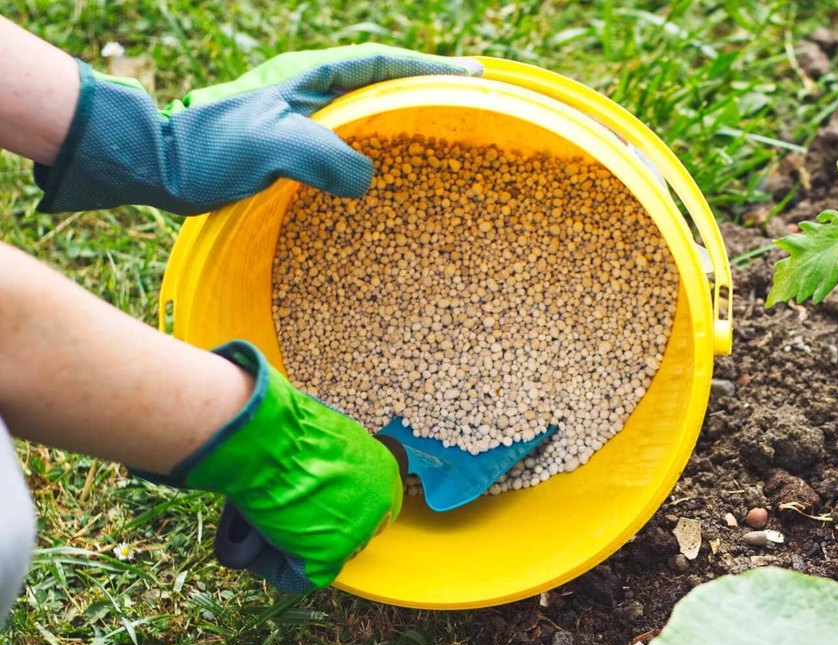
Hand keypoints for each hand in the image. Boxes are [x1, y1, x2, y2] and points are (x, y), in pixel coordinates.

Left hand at [33, 44, 480, 214]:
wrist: (156, 167)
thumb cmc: (208, 150)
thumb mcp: (272, 147)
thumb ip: (326, 156)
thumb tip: (368, 178)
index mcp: (310, 77)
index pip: (383, 63)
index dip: (429, 67)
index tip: (471, 73)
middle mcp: (307, 90)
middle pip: (379, 82)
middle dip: (423, 89)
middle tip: (465, 103)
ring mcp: (297, 117)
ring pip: (363, 113)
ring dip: (400, 121)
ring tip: (437, 140)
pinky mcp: (287, 148)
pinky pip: (345, 143)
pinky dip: (375, 151)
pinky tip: (386, 174)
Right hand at [144, 341, 402, 591]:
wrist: (268, 439)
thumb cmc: (286, 431)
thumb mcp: (326, 442)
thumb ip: (332, 466)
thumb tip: (319, 479)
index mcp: (384, 471)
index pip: (369, 504)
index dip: (339, 509)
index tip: (313, 508)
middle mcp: (382, 502)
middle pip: (352, 531)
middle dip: (322, 530)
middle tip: (288, 521)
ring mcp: (359, 531)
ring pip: (328, 554)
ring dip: (298, 547)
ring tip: (264, 529)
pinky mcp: (332, 553)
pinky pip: (304, 576)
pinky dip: (279, 569)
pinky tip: (258, 551)